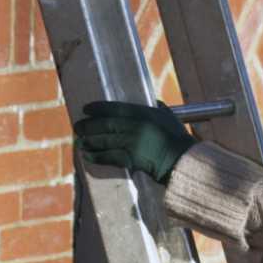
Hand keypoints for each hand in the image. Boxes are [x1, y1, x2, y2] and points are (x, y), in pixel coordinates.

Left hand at [74, 100, 196, 184]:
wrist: (184, 160)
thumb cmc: (177, 138)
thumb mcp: (168, 117)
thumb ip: (157, 108)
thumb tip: (151, 102)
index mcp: (144, 113)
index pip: (116, 108)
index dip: (99, 108)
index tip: (86, 108)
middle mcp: (137, 126)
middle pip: (107, 124)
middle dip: (89, 125)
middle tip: (78, 126)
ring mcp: (134, 142)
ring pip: (106, 140)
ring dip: (90, 141)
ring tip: (80, 142)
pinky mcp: (133, 159)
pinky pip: (110, 157)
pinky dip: (97, 157)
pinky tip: (88, 156)